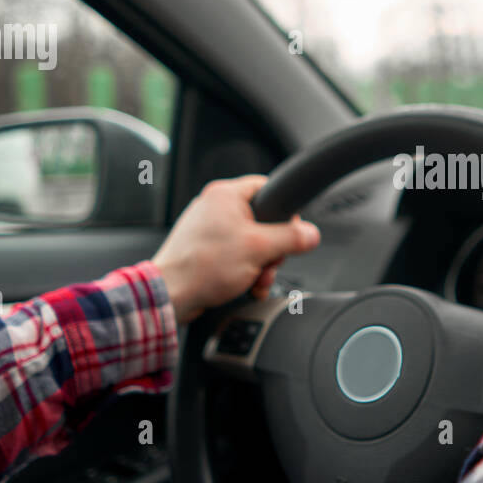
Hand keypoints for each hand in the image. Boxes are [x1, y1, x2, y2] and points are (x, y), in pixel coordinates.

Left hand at [153, 175, 320, 323]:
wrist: (170, 295)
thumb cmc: (203, 266)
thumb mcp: (259, 249)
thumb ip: (291, 238)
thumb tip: (311, 234)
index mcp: (225, 195)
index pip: (267, 188)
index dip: (284, 212)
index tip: (290, 231)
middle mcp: (215, 208)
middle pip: (263, 222)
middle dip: (271, 250)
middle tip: (267, 263)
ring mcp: (208, 230)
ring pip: (251, 244)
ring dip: (260, 266)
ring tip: (254, 280)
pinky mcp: (204, 251)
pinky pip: (235, 257)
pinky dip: (245, 272)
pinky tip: (245, 286)